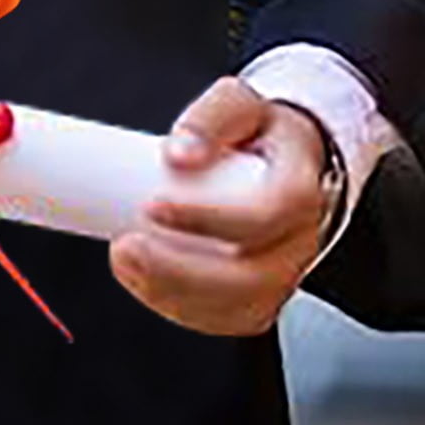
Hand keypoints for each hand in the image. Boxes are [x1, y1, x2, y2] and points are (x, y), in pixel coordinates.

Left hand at [108, 76, 329, 336]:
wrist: (282, 158)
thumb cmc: (258, 131)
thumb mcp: (237, 104)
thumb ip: (209, 118)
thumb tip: (178, 155)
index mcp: (300, 189)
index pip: (267, 215)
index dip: (210, 219)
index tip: (152, 205)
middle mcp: (301, 241)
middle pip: (253, 278)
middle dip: (181, 272)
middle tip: (125, 246)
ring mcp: (285, 275)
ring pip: (239, 309)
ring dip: (173, 295)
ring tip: (123, 260)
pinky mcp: (262, 296)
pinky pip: (228, 320)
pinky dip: (182, 310)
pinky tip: (143, 283)